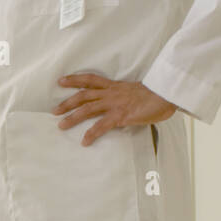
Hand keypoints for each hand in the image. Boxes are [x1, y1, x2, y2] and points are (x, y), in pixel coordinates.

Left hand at [52, 73, 176, 145]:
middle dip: (67, 103)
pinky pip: (102, 126)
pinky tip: (84, 141)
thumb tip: (122, 106)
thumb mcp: (136, 92)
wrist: (166, 94)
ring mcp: (115, 104)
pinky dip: (91, 134)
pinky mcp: (120, 115)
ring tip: (61, 126)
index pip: (91, 80)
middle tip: (54, 111)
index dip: (75, 79)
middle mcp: (111, 93)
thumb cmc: (156, 95)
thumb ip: (125, 97)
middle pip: (83, 95)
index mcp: (115, 86)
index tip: (61, 81)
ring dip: (72, 118)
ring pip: (87, 109)